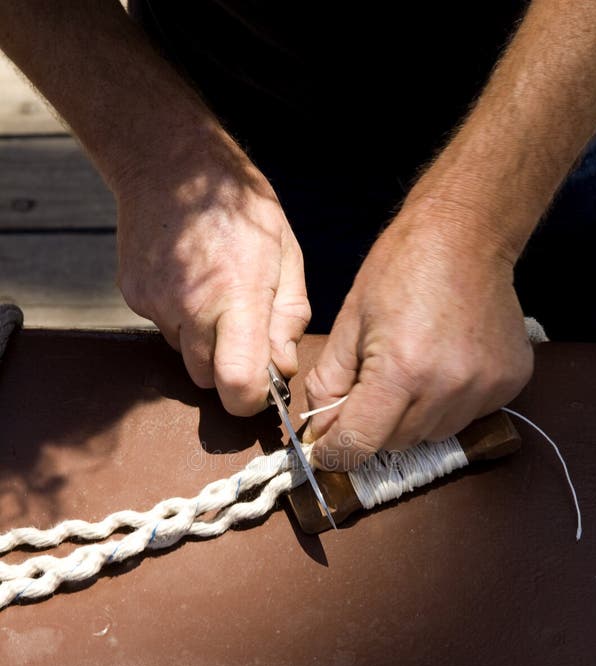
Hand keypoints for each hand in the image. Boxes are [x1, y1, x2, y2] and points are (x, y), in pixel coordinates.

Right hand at [115, 130, 309, 414]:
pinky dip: (179, 318)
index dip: (250, 400)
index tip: (259, 390)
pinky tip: (188, 280)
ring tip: (215, 293)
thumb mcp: (286, 254)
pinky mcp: (134, 297)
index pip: (237, 384)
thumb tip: (281, 368)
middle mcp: (192, 307)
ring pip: (184, 355)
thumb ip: (288, 318)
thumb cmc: (240, 207)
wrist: (171, 163)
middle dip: (228, 367)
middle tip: (242, 329)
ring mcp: (157, 304)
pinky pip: (163, 329)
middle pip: (208, 380)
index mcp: (238, 297)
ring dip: (203, 342)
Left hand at [304, 198, 533, 468]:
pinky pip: (467, 417)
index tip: (326, 452)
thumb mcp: (349, 322)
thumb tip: (320, 432)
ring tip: (413, 369)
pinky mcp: (509, 383)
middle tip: (373, 387)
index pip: (361, 442)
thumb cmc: (400, 270)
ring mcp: (484, 387)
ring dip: (412, 417)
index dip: (336, 453)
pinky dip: (448, 404)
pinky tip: (445, 365)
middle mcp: (447, 387)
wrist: (466, 235)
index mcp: (401, 369)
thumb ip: (329, 383)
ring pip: (432, 435)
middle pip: (396, 443)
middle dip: (374, 426)